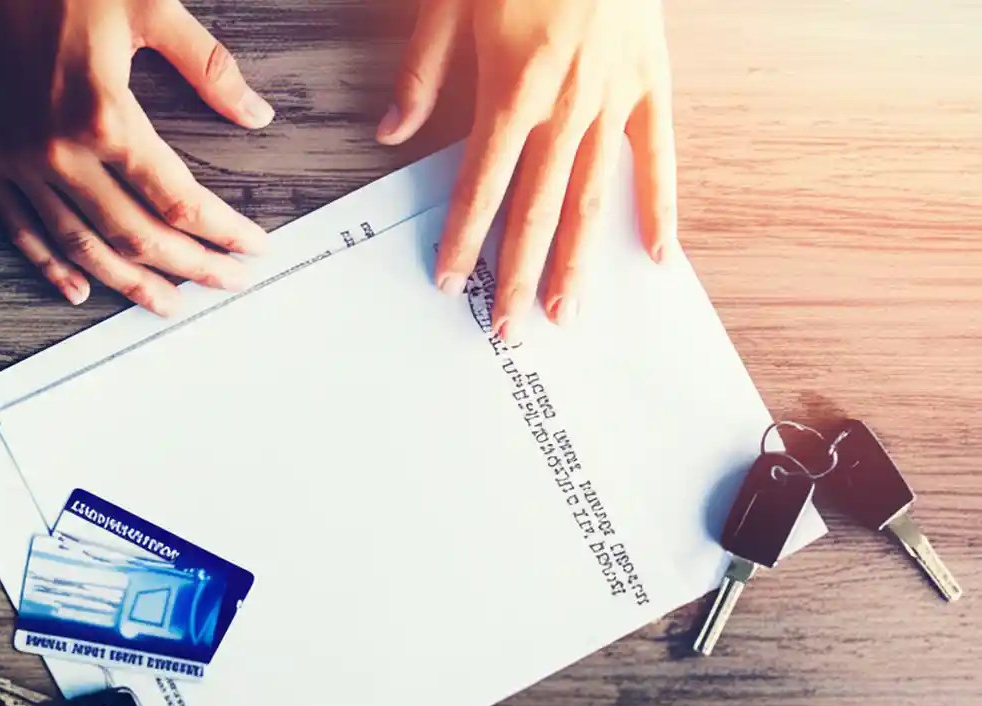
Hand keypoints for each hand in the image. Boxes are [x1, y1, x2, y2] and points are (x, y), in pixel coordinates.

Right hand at [0, 0, 273, 314]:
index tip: (253, 248)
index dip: (223, 231)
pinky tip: (78, 290)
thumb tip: (256, 115)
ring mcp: (19, 160)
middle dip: (191, 266)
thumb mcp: (148, 4)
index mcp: (106, 117)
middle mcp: (61, 152)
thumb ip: (207, 66)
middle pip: (137, 235)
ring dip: (129, 283)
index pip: (179, 199)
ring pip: (82, 244)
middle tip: (229, 283)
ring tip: (168, 305)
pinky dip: (49, 265)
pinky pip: (20, 226)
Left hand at [377, 0, 675, 337]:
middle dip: (519, 273)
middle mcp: (565, 105)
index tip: (452, 284)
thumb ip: (421, 73)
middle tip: (508, 329)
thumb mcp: (450, 2)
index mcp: (511, 88)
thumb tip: (390, 133)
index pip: (481, 184)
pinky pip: (658, 157)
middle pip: (537, 207)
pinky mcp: (652, 83)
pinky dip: (658, 207)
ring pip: (594, 197)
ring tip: (568, 314)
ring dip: (579, 262)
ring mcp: (615, 98)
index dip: (465, 239)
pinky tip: (658, 257)